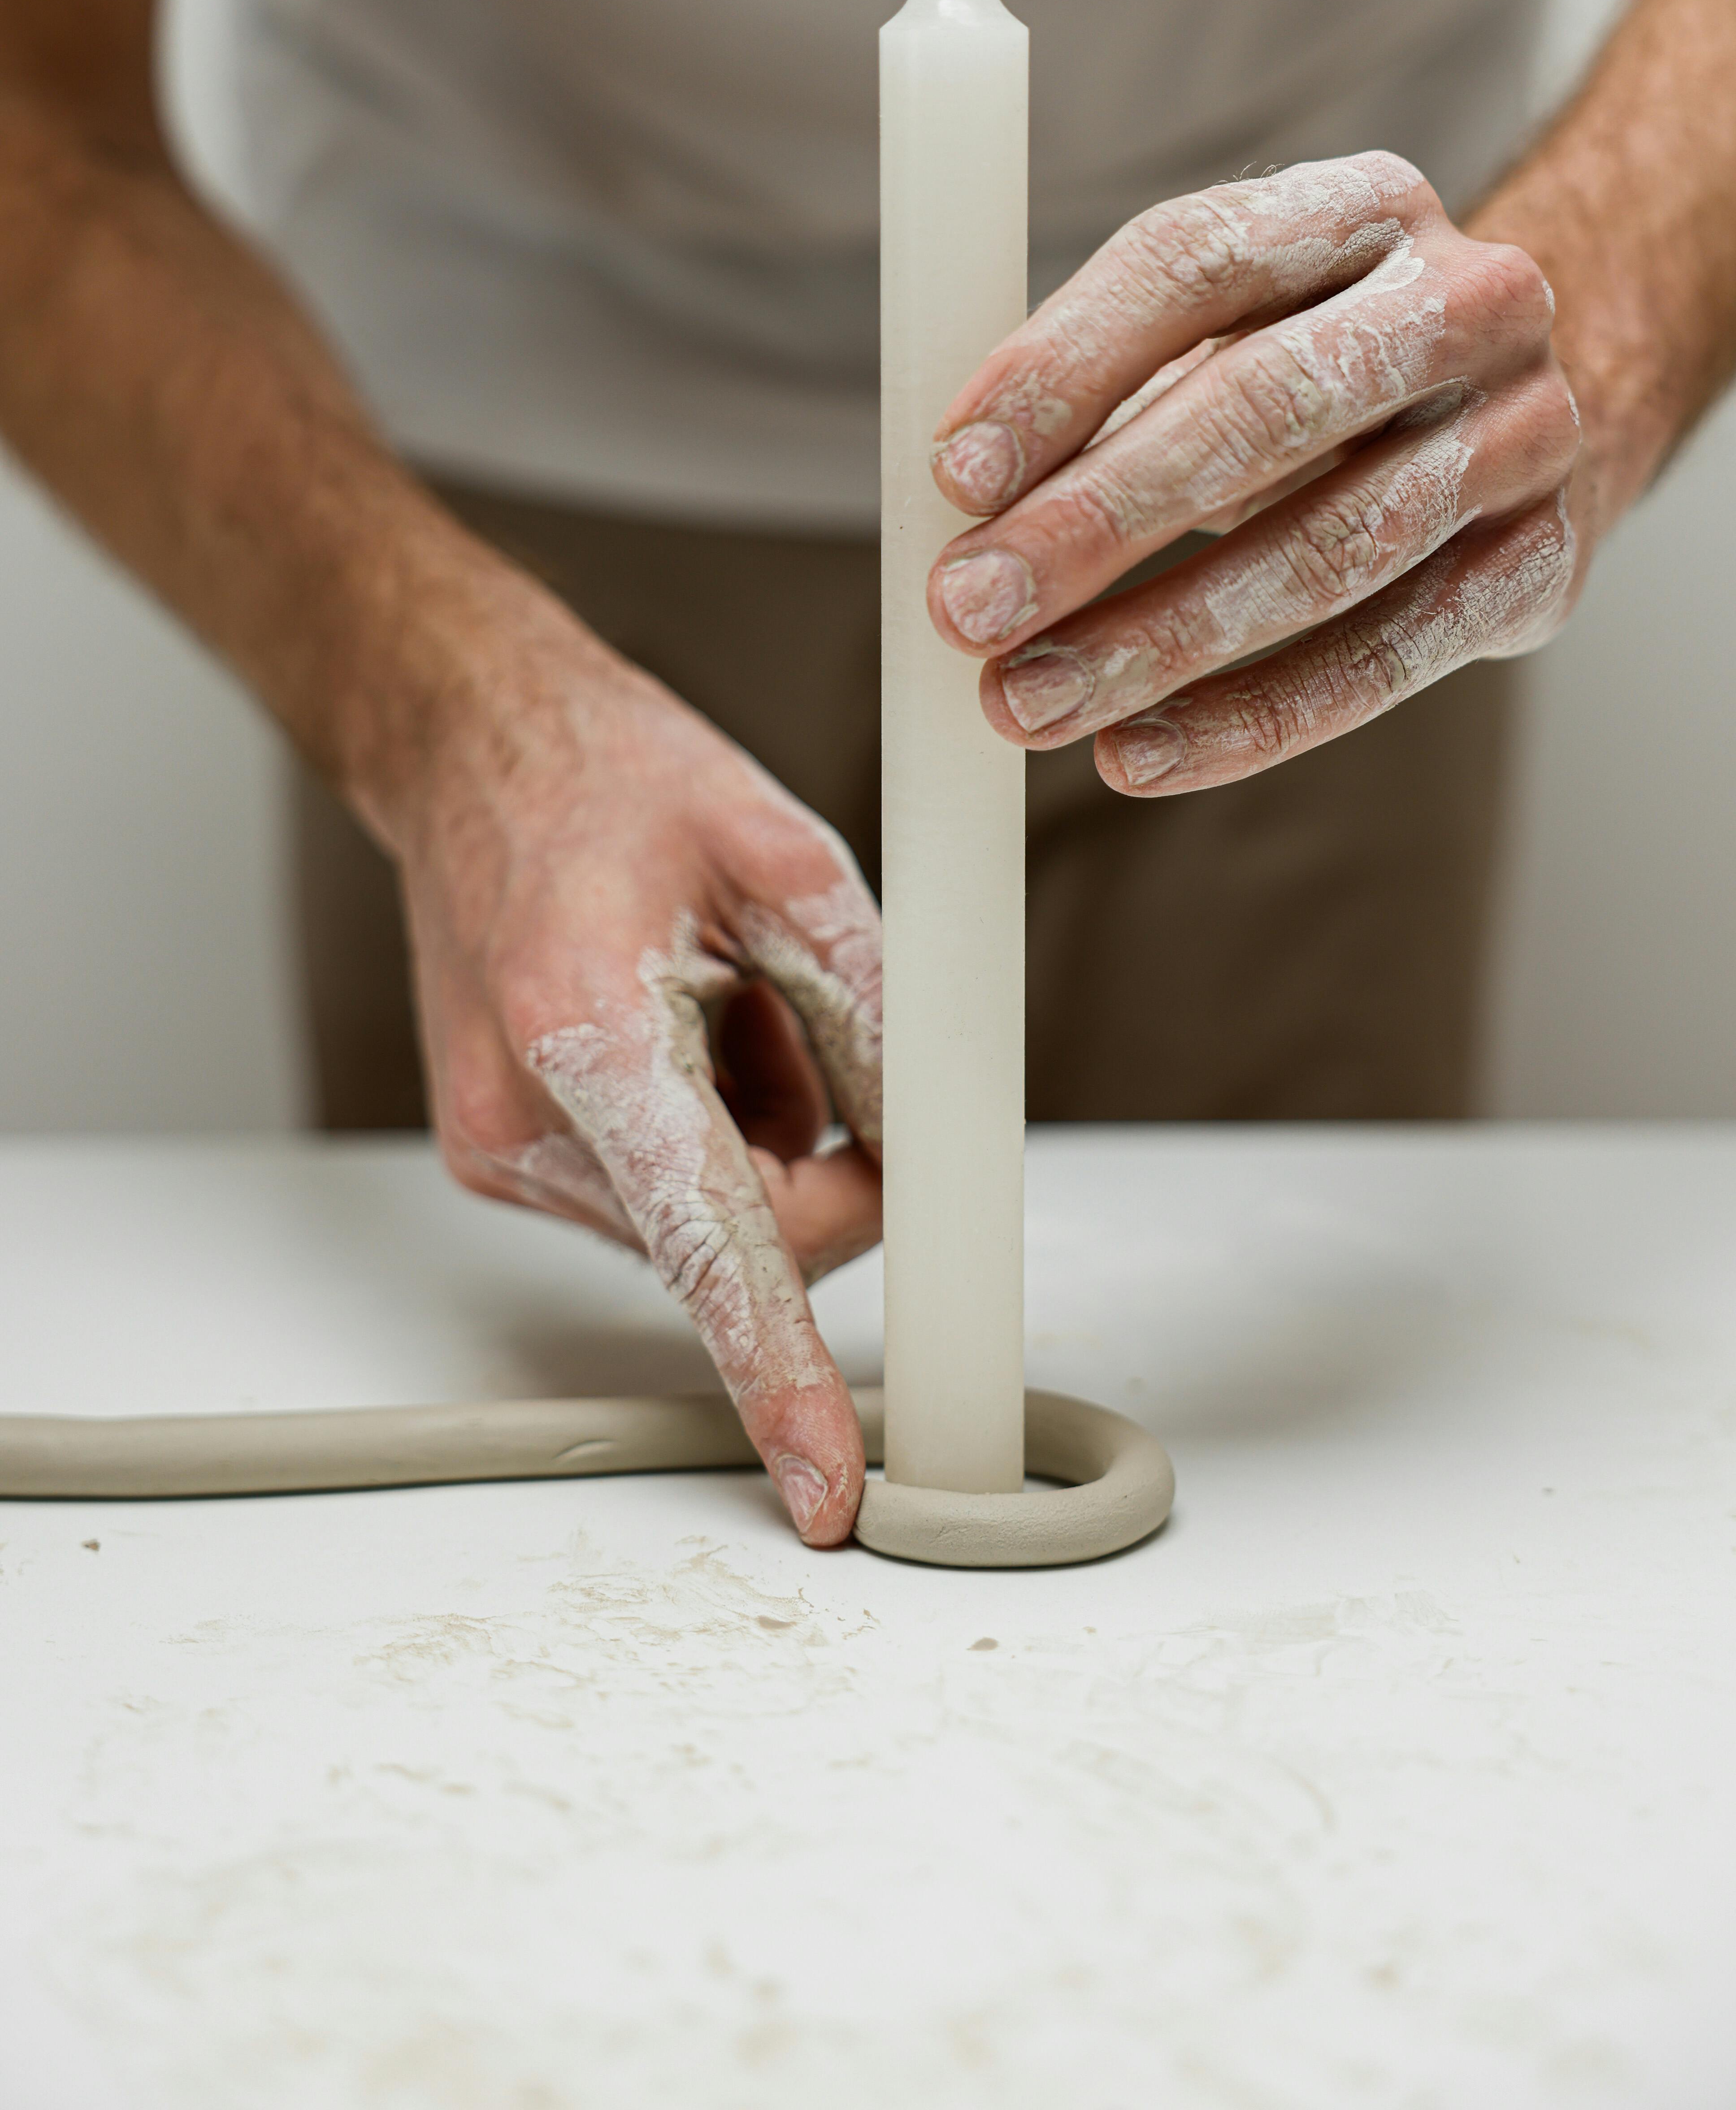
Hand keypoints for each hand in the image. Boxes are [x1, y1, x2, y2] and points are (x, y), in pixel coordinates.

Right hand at [379, 595, 881, 1546]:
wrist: (475, 749)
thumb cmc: (615, 778)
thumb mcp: (789, 855)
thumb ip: (872, 1014)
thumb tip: (926, 1152)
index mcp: (584, 1029)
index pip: (708, 1247)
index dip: (779, 1379)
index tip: (823, 1484)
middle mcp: (520, 1116)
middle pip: (739, 1236)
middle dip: (820, 1165)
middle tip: (803, 1021)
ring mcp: (499, 1150)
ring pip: (707, 1220)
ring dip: (756, 1131)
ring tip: (707, 990)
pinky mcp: (500, 1159)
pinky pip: (661, 1195)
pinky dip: (706, 1126)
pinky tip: (670, 1017)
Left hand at [925, 154, 1586, 792]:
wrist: (1517, 413)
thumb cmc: (1316, 372)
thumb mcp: (1220, 333)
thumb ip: (1101, 394)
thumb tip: (961, 511)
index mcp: (1359, 206)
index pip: (1194, 263)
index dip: (1065, 368)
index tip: (955, 474)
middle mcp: (1463, 301)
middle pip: (1266, 407)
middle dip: (1097, 522)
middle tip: (968, 609)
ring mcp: (1522, 431)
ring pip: (1331, 550)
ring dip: (1158, 641)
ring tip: (1027, 702)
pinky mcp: (1541, 563)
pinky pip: (1387, 658)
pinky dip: (1252, 719)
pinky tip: (1138, 754)